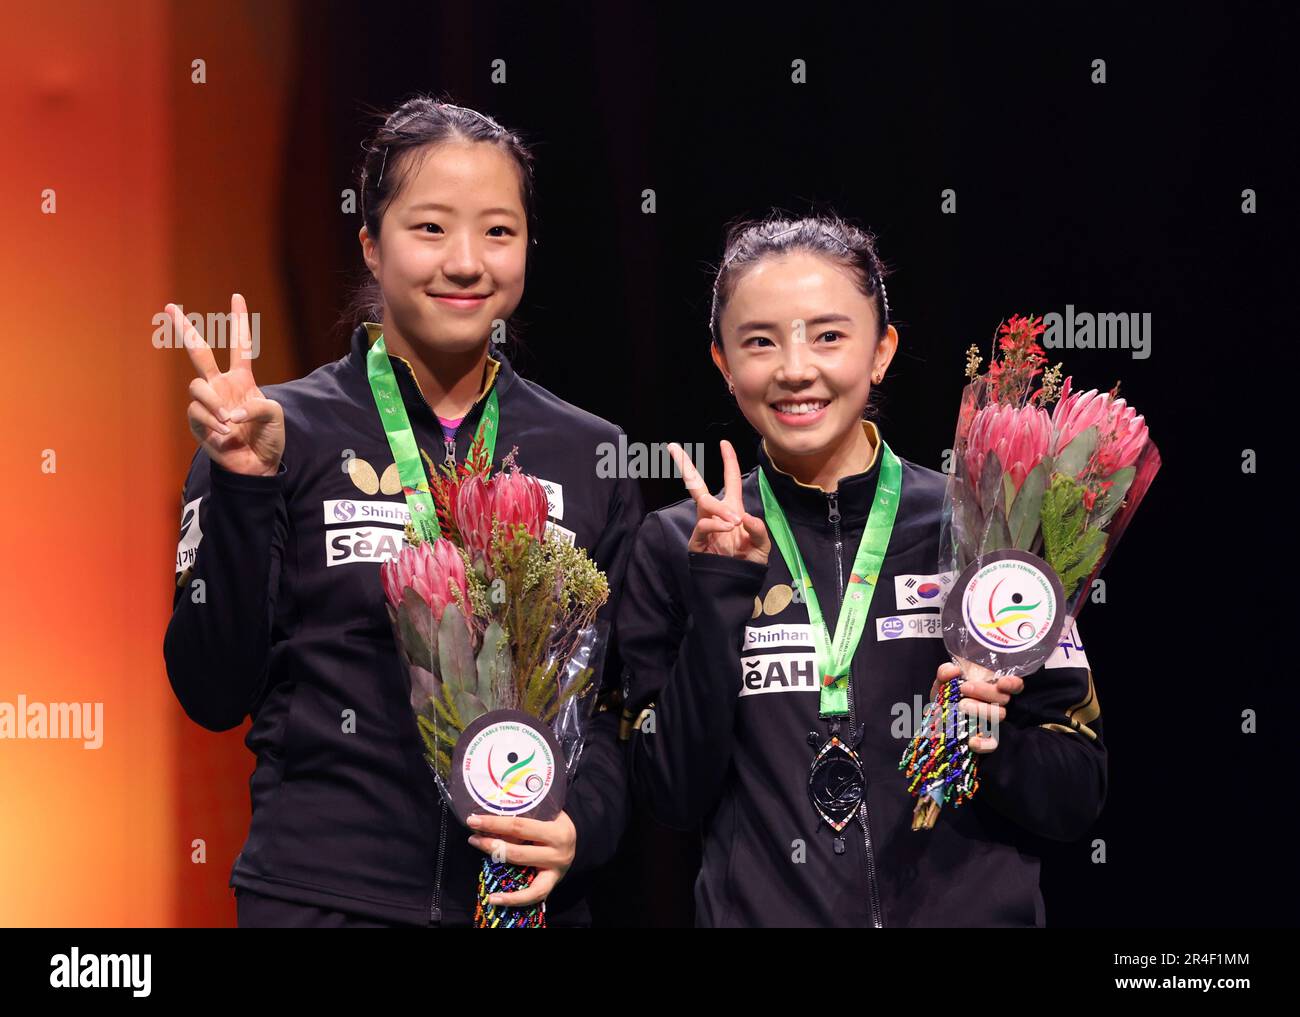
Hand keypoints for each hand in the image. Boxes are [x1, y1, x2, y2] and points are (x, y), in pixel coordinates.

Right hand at [170, 293, 283, 476]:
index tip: (237, 296)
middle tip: (170, 307)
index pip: (239, 345)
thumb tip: (230, 411)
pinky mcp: (197, 421)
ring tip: (229, 420)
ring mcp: (207, 402)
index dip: (239, 321)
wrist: (257, 465)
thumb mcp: (274, 416)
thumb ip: (257, 405)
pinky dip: (212, 421)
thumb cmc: (268, 438)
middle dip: (184, 329)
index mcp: (242, 378)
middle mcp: (221, 385)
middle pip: (198, 352)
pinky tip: (224, 432)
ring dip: (213, 402)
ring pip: (196, 386)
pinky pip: (196, 412)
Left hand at [466, 810, 575, 906]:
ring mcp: (555, 870)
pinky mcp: (551, 884)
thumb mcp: (548, 814)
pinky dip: (513, 899)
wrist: (577, 842)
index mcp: (557, 830)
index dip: (495, 823)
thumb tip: (490, 814)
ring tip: (479, 854)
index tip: (474, 820)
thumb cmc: (556, 824)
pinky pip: (533, 895)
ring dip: (495, 860)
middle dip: (490, 842)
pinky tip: (494, 898)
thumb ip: (527, 814)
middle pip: (517, 848)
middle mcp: (558, 851)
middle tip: (472, 836)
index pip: (520, 826)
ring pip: (520, 866)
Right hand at [667, 439, 770, 564]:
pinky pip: (703, 525)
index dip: (728, 461)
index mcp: (732, 510)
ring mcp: (704, 527)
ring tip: (734, 522)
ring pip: (703, 502)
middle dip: (684, 465)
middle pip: (696, 485)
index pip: (730, 480)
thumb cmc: (747, 564)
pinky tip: (727, 528)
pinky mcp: (697, 542)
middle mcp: (716, 515)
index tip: (724, 443)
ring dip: (719, 508)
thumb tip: (743, 516)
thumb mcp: (762, 547)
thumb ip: (758, 530)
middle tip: (672, 447)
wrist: (735, 588)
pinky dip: (716, 524)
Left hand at [928, 661, 1024, 753]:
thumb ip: (945, 672)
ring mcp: (992, 722)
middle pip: (1004, 698)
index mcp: (990, 687)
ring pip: (999, 716)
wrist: (937, 718)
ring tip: (962, 706)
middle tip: (964, 688)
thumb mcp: (943, 681)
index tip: (1001, 683)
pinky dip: (984, 744)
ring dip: (982, 710)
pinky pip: (992, 744)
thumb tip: (953, 671)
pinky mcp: (985, 739)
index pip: (1014, 685)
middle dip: (985, 692)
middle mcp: (995, 704)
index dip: (1012, 683)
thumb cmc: (946, 696)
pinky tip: (972, 741)